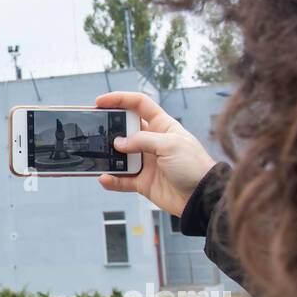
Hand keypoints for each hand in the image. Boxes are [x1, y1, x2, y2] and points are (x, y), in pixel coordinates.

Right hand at [95, 91, 215, 216]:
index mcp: (162, 126)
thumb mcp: (170, 145)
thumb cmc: (194, 166)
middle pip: (124, 129)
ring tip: (97, 156)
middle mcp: (152, 141)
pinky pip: (122, 179)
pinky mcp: (142, 182)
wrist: (202, 197)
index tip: (100, 102)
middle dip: (108, 129)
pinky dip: (111, 180)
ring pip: (119, 156)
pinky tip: (105, 178)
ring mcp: (146, 162)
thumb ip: (142, 140)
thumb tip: (118, 143)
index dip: (120, 99)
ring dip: (107, 156)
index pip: (139, 104)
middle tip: (94, 130)